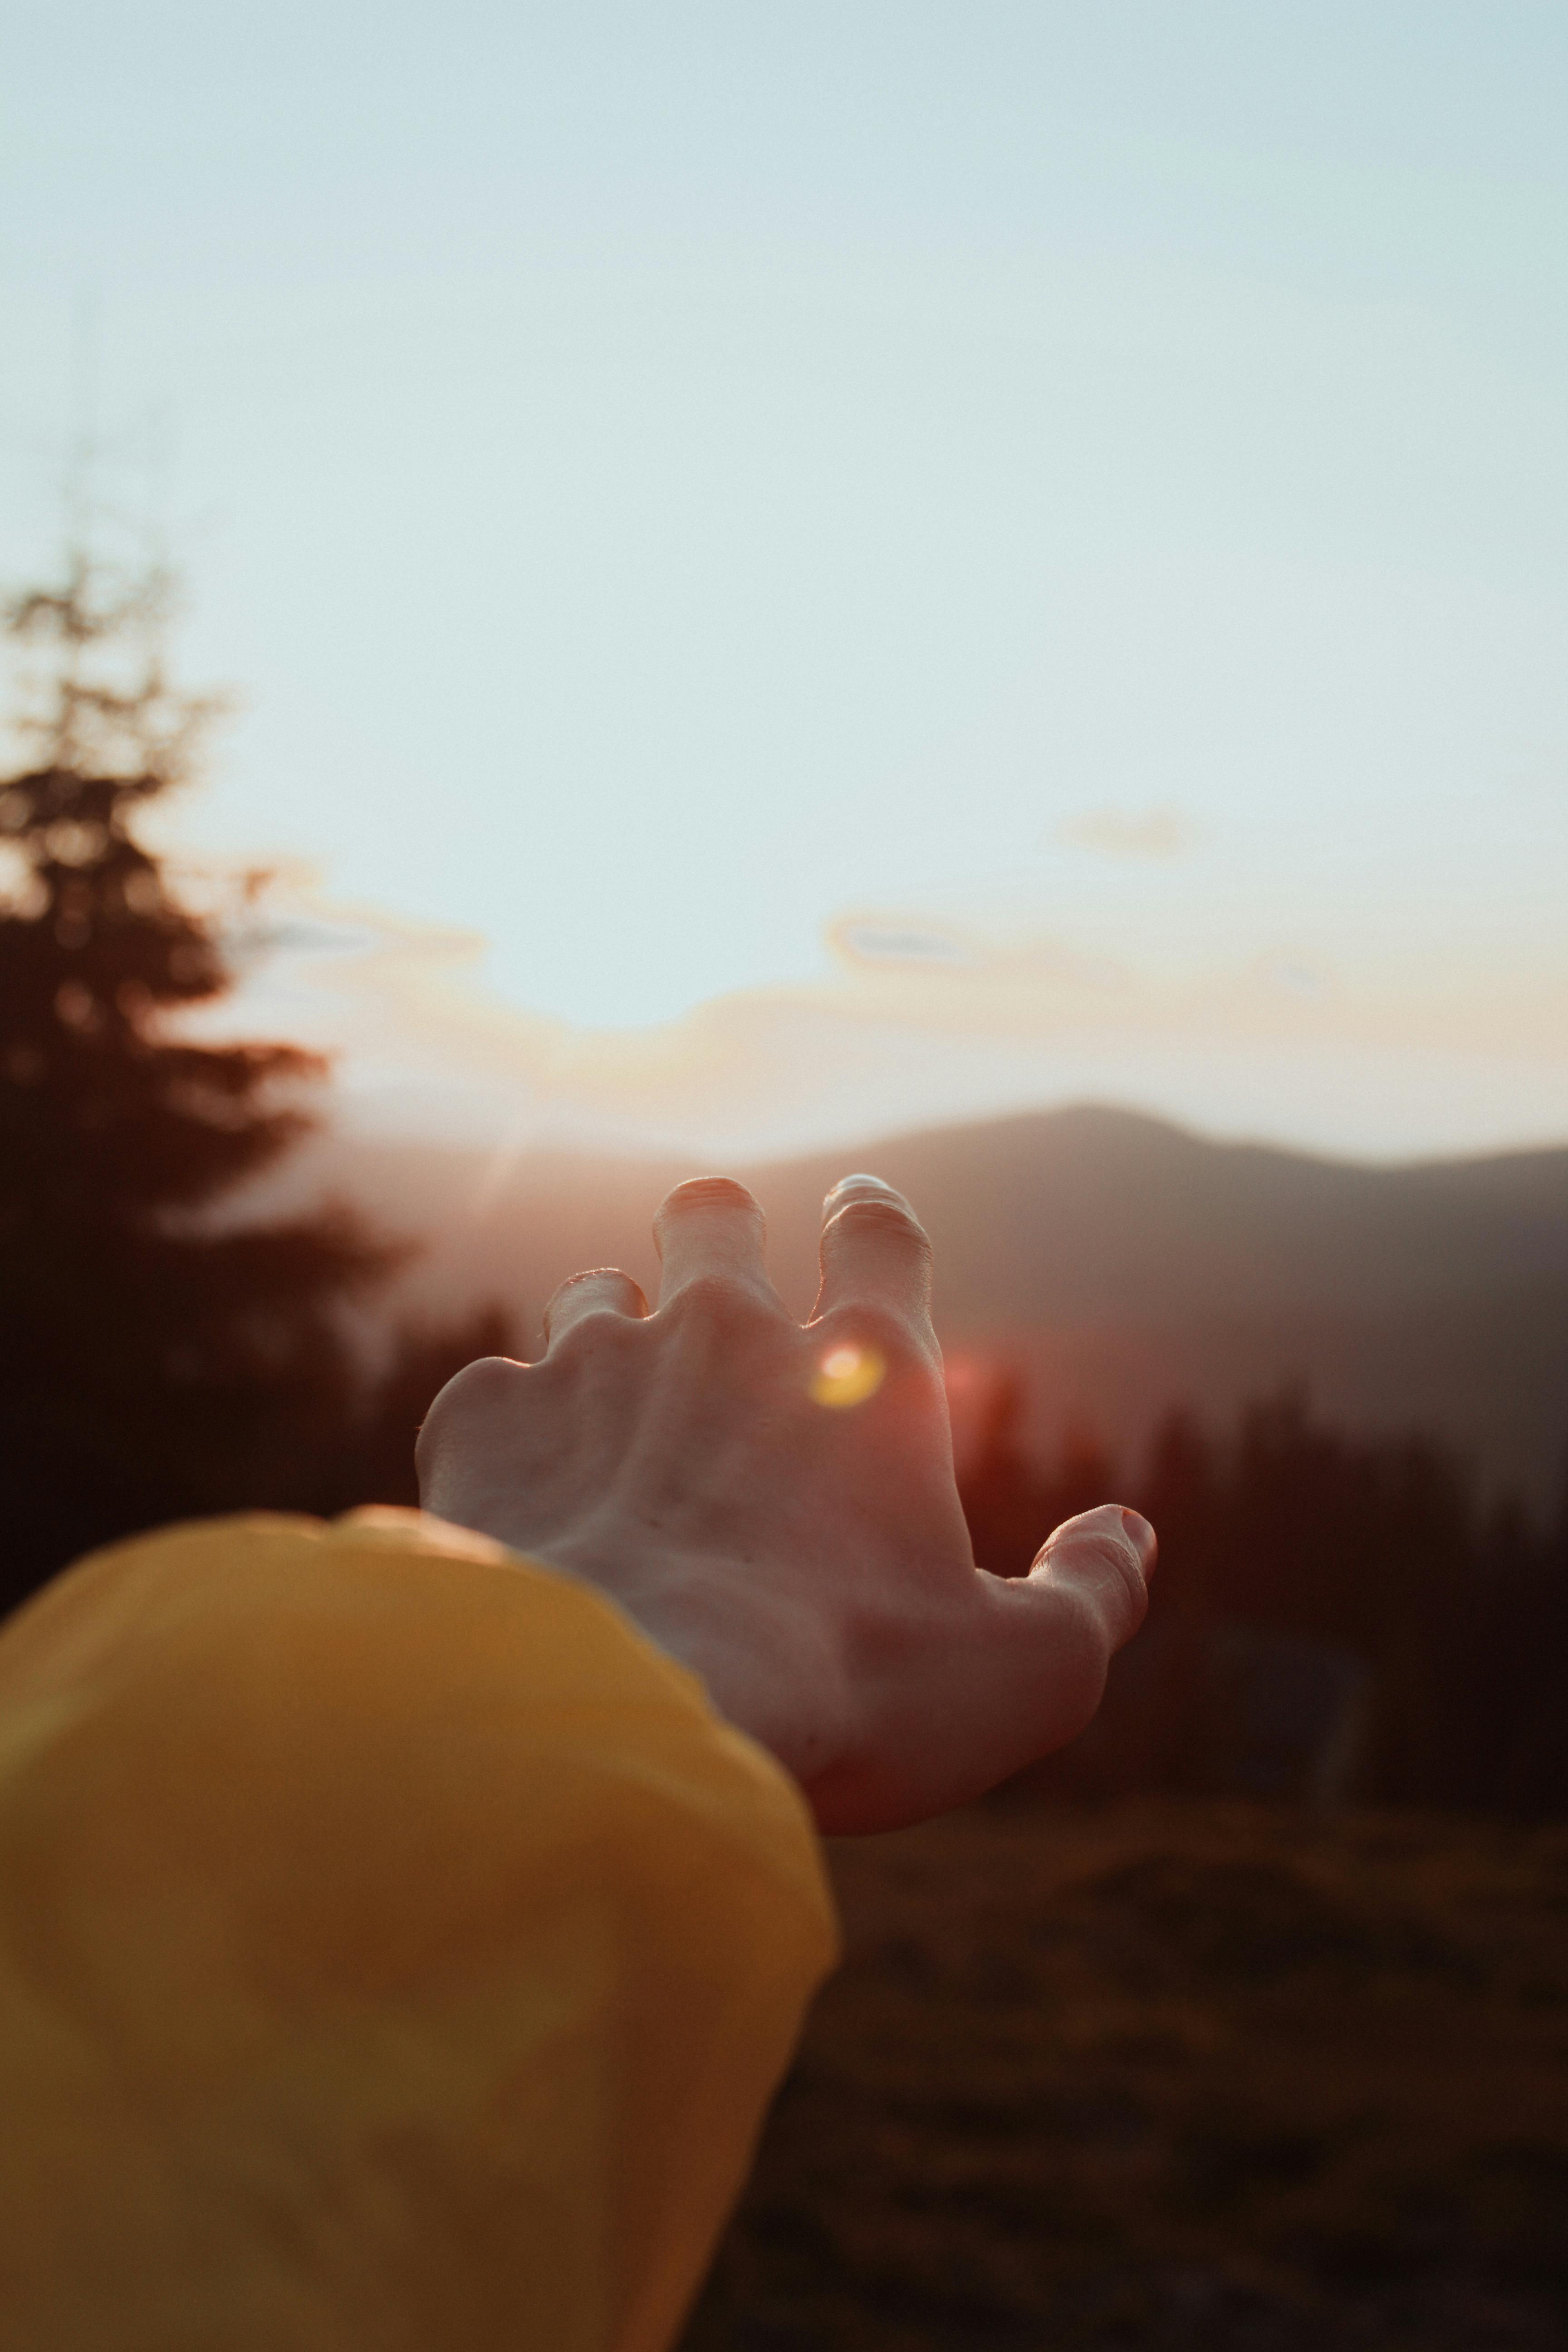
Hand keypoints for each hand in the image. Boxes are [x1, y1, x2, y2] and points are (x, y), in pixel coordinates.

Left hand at [416, 1173, 1154, 1833]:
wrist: (636, 1713)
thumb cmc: (851, 1697)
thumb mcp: (1030, 1674)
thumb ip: (1095, 1592)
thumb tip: (1127, 1536)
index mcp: (865, 1369)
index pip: (878, 1230)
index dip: (869, 1218)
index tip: (854, 1217)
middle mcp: (728, 1332)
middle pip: (712, 1210)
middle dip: (716, 1233)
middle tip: (716, 1295)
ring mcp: (597, 1362)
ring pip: (597, 1291)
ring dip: (614, 1338)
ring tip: (618, 1426)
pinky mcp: (486, 1418)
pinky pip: (493, 1392)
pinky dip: (513, 1440)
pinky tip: (528, 1512)